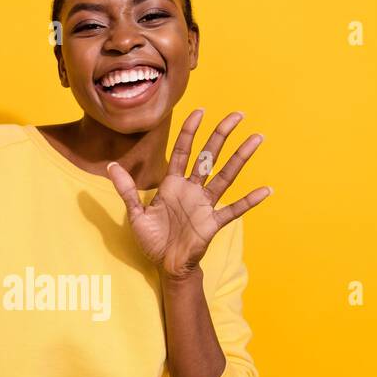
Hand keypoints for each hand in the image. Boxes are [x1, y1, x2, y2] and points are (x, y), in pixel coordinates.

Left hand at [107, 109, 269, 280]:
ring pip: (225, 176)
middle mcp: (192, 189)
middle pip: (209, 156)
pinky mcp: (213, 223)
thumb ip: (126, 190)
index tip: (200, 111)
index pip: (183, 151)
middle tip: (237, 115)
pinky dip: (249, 201)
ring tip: (256, 138)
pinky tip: (265, 190)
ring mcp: (205, 205)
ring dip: (240, 158)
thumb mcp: (135, 214)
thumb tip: (111, 166)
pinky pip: (233, 210)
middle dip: (221, 135)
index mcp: (173, 184)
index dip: (190, 131)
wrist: (165, 265)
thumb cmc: (153, 239)